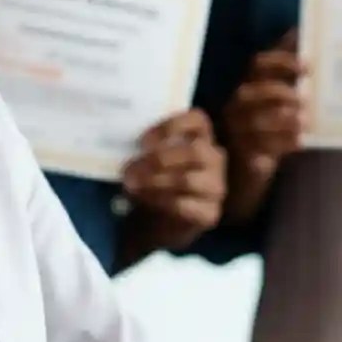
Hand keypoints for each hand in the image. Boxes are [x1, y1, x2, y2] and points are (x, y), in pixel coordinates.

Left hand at [120, 109, 226, 245]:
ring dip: (154, 181)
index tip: (142, 142)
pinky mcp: (210, 213)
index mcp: (202, 137)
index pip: (198, 120)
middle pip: (195, 151)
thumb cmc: (154, 180)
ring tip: (131, 184)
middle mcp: (214, 159)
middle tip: (130, 168)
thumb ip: (145, 148)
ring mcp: (216, 187)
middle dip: (159, 159)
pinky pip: (183, 205)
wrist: (158, 222)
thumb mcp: (150, 158)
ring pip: (188, 180)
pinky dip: (158, 201)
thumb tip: (125, 145)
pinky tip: (143, 200)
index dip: (171, 126)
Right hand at [224, 31, 308, 180]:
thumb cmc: (268, 124)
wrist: (247, 169)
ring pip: (256, 122)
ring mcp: (237, 132)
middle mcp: (238, 106)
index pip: (258, 64)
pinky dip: (283, 143)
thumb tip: (298, 30)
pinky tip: (302, 142)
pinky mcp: (244, 157)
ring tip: (307, 121)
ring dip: (284, 120)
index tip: (309, 66)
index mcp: (248, 85)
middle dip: (280, 92)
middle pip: (252, 92)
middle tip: (306, 98)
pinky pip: (261, 149)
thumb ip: (285, 65)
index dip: (282, 62)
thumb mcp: (278, 95)